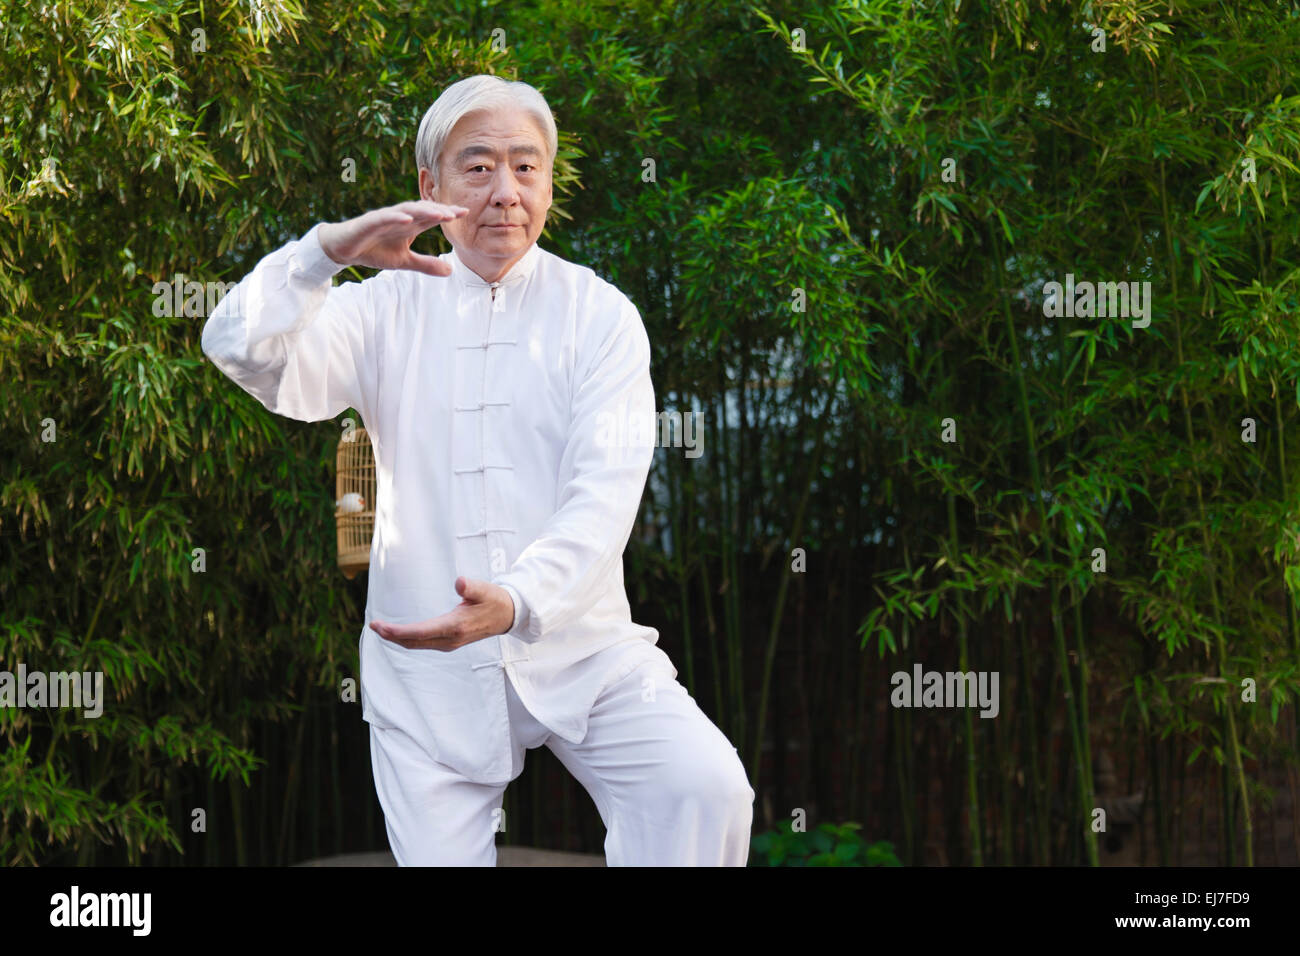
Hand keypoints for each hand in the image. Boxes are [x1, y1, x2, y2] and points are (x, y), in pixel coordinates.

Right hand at [317, 200, 468, 275]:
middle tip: (457, 212)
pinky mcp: (369, 222)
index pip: (432, 217)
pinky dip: (396, 217)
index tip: (465, 213)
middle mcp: (399, 218)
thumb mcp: (404, 262)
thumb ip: (426, 264)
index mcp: (409, 225)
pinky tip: (408, 218)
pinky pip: (384, 217)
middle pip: (423, 210)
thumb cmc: (374, 250)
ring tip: (439, 213)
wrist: (343, 249)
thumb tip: (450, 271)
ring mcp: (384, 218)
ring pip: (406, 210)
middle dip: (440, 210)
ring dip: (423, 210)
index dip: (448, 214)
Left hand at [369, 576, 514, 649]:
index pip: (420, 632)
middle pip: (414, 641)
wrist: (508, 616)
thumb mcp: (485, 590)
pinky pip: (423, 643)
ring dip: (398, 638)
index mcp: (455, 626)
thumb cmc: (495, 600)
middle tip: (373, 626)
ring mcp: (449, 643)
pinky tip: (399, 634)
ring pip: (417, 644)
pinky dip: (408, 639)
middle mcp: (450, 639)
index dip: (398, 631)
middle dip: (392, 636)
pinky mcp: (449, 641)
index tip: (380, 626)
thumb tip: (459, 582)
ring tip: (381, 629)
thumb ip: (471, 587)